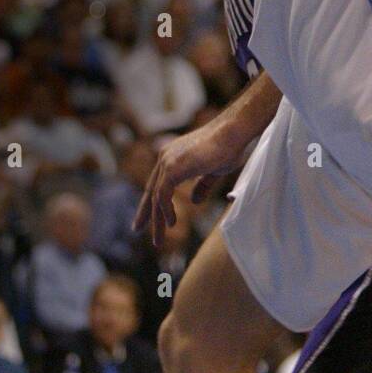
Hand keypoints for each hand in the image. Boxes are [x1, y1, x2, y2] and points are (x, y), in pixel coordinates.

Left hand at [133, 116, 242, 245]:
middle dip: (145, 212)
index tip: (147, 219)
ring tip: (157, 240)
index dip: (152, 202)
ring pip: (156, 197)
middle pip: (152, 190)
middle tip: (137, 230)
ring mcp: (168, 161)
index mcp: (173, 156)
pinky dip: (165, 211)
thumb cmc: (228, 147)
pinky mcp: (173, 168)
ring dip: (157, 220)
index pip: (158, 183)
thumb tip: (194, 201)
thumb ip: (202, 185)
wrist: (234, 132)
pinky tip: (171, 223)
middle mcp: (166, 157)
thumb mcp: (214, 171)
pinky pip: (163, 195)